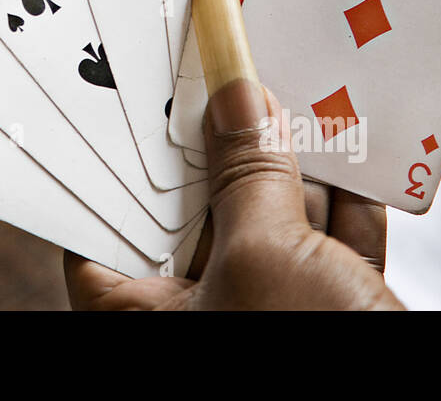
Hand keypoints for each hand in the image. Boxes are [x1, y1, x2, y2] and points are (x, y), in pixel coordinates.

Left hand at [65, 80, 403, 308]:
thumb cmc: (310, 366)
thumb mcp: (266, 256)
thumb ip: (249, 174)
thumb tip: (238, 100)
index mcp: (146, 324)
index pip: (100, 235)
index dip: (112, 166)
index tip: (127, 103)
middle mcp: (198, 320)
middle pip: (191, 215)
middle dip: (212, 145)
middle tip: (212, 75)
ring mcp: (267, 315)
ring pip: (265, 221)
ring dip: (282, 157)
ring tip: (279, 83)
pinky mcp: (330, 314)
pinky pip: (326, 243)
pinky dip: (336, 193)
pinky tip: (339, 138)